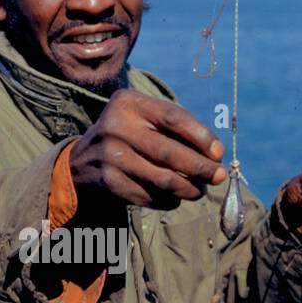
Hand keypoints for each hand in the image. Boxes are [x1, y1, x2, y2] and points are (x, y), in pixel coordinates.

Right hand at [68, 91, 226, 209]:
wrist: (82, 159)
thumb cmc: (128, 133)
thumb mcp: (144, 117)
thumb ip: (176, 128)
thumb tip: (215, 154)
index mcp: (128, 103)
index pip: (173, 118)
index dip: (201, 137)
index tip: (218, 153)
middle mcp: (116, 127)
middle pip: (169, 152)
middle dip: (200, 167)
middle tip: (219, 176)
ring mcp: (111, 157)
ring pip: (162, 179)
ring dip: (189, 188)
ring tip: (200, 190)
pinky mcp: (110, 182)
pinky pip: (150, 196)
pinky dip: (169, 199)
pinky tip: (176, 197)